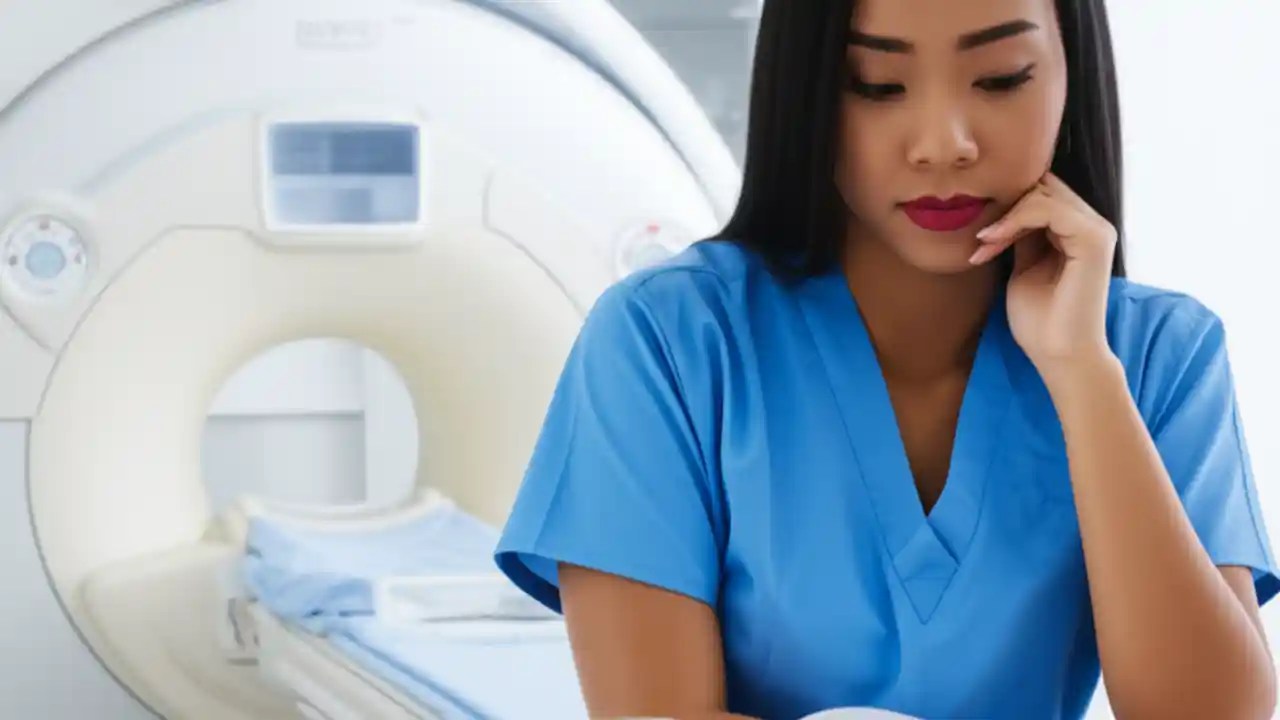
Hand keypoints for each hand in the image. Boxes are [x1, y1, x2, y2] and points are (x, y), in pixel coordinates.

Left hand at [969, 172, 1118, 371]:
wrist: (1059, 356)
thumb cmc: (1040, 320)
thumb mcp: (1023, 266)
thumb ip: (1021, 235)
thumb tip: (1001, 208)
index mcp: (1076, 230)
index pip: (1040, 192)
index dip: (1006, 205)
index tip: (979, 238)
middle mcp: (1091, 224)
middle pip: (1041, 186)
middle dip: (1004, 207)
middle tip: (979, 241)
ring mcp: (1096, 230)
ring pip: (1042, 193)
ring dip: (1005, 216)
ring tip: (983, 246)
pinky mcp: (1094, 240)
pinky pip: (1048, 209)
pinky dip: (1014, 221)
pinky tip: (992, 242)